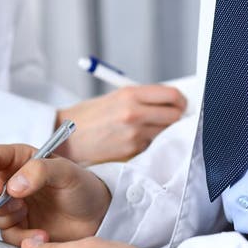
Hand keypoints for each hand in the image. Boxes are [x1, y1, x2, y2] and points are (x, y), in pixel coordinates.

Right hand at [0, 143, 110, 242]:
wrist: (96, 218)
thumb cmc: (83, 187)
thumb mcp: (68, 173)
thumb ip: (41, 171)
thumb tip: (12, 186)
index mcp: (18, 159)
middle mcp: (7, 182)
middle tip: (17, 208)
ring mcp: (7, 208)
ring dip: (1, 221)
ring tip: (28, 218)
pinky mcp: (13, 231)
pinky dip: (18, 240)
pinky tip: (41, 236)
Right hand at [56, 84, 186, 163]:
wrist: (66, 138)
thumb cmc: (89, 116)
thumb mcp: (115, 97)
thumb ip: (143, 98)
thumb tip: (171, 102)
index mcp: (130, 94)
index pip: (172, 96)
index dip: (181, 101)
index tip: (181, 104)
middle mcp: (134, 114)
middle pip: (175, 116)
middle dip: (177, 117)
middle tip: (171, 118)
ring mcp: (134, 135)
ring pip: (166, 132)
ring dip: (164, 131)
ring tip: (149, 129)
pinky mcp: (131, 152)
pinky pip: (152, 146)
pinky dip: (150, 143)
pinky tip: (136, 140)